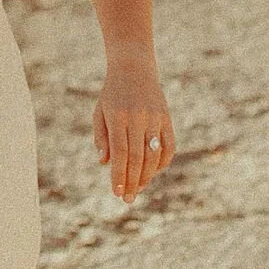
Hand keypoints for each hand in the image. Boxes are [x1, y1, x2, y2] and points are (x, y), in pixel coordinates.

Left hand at [93, 57, 174, 200]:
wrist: (134, 68)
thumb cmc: (112, 94)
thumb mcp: (100, 112)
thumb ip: (102, 138)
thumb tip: (106, 163)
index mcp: (118, 117)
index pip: (120, 153)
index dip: (119, 175)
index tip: (117, 192)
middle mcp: (138, 118)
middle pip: (137, 157)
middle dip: (132, 181)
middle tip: (127, 199)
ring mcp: (155, 118)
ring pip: (153, 154)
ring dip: (146, 175)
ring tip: (137, 189)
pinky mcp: (167, 118)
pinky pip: (168, 146)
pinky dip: (162, 162)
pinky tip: (152, 172)